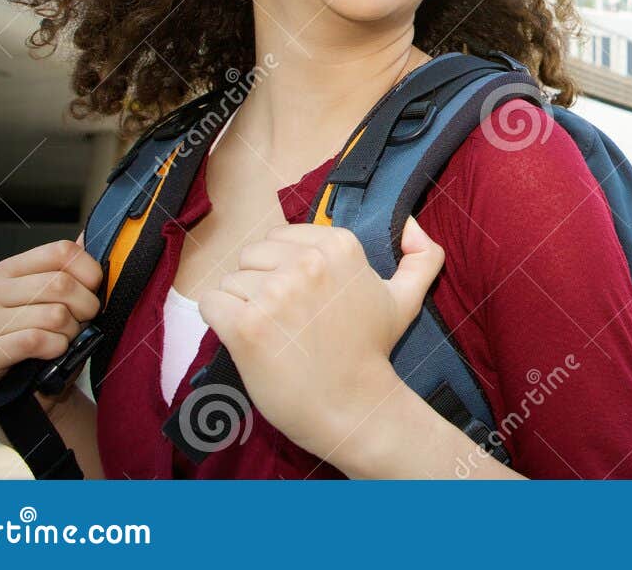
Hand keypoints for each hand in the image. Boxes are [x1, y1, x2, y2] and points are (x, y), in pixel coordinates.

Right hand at [0, 235, 101, 413]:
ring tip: (64, 344)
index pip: (61, 251)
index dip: (91, 273)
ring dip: (71, 334)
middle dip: (86, 309)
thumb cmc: (49, 348)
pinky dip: (54, 349)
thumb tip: (90, 235)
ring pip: (52, 315)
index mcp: (7, 272)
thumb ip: (75, 271)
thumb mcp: (67, 305)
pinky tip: (52, 356)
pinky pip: (32, 341)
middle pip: (60, 284)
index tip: (96, 292)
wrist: (30, 401)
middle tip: (83, 326)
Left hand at [197, 218, 444, 461]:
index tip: (303, 301)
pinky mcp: (247, 325)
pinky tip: (245, 340)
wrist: (352, 406)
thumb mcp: (405, 299)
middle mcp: (307, 263)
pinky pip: (210, 303)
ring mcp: (276, 293)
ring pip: (231, 281)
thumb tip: (410, 225)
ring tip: (272, 335)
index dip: (284, 269)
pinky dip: (219, 321)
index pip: (279, 238)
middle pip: (251, 256)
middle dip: (260, 284)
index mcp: (339, 246)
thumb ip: (421, 257)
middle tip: (286, 320)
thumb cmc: (370, 352)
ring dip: (241, 307)